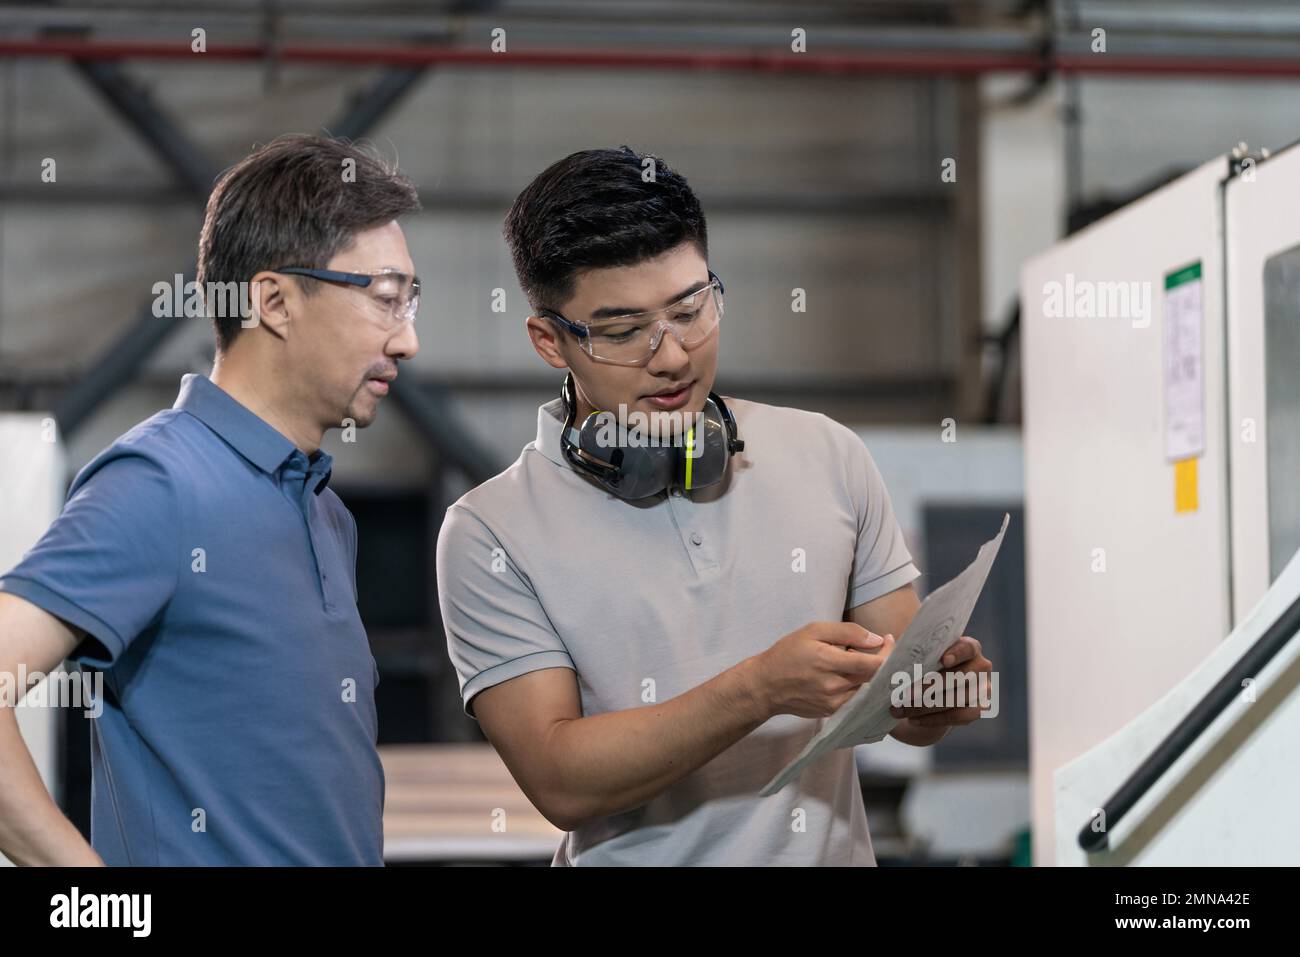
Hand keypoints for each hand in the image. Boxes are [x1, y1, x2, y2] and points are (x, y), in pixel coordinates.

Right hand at [752, 622, 895, 718]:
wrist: (766, 686)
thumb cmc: (788, 653)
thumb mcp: (813, 631)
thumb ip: (847, 632)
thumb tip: (876, 640)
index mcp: (830, 663)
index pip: (873, 664)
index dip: (888, 652)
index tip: (889, 640)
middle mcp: (835, 687)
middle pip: (875, 679)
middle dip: (885, 662)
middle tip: (884, 648)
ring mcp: (835, 703)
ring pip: (869, 690)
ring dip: (875, 676)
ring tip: (869, 661)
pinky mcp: (832, 712)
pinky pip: (857, 700)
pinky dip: (864, 687)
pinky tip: (858, 676)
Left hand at [888, 634, 992, 728]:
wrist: (937, 691)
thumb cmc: (927, 666)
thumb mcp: (919, 656)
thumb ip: (908, 650)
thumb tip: (888, 639)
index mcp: (969, 647)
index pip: (968, 648)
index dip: (957, 653)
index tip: (942, 660)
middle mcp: (981, 667)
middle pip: (958, 678)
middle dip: (928, 688)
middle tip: (903, 695)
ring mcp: (983, 689)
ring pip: (954, 700)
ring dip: (924, 707)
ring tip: (899, 710)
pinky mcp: (978, 709)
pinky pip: (957, 717)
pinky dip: (933, 720)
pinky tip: (913, 720)